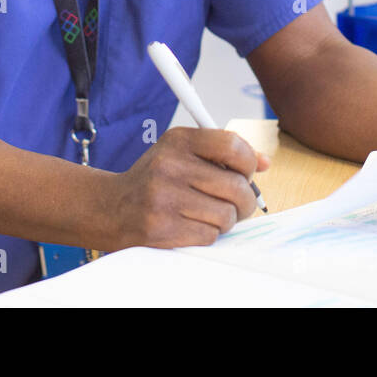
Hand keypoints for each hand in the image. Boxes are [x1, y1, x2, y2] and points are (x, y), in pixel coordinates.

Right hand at [108, 127, 269, 249]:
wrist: (112, 208)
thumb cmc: (155, 179)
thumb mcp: (182, 153)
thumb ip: (223, 154)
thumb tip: (264, 162)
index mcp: (178, 140)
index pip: (232, 146)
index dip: (249, 163)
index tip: (246, 173)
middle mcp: (170, 166)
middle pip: (237, 187)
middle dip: (244, 200)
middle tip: (236, 203)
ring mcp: (165, 198)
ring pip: (226, 215)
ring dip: (225, 220)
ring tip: (210, 214)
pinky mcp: (162, 228)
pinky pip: (209, 236)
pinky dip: (207, 234)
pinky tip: (192, 226)